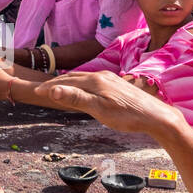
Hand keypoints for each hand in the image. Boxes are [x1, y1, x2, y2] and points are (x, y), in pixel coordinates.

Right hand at [39, 70, 176, 133]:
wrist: (156, 116)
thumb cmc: (128, 116)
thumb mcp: (99, 110)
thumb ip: (76, 98)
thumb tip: (53, 89)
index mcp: (95, 81)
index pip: (66, 81)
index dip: (50, 86)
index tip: (36, 91)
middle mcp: (102, 76)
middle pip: (74, 78)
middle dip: (57, 83)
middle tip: (42, 90)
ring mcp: (111, 79)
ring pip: (84, 79)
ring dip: (69, 83)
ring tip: (58, 89)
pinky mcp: (118, 85)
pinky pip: (93, 82)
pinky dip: (81, 86)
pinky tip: (84, 91)